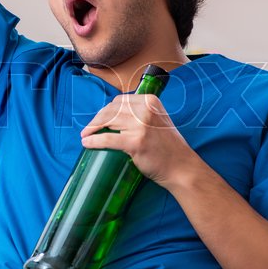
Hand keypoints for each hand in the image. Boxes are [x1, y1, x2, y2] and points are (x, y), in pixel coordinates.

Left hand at [80, 94, 199, 189]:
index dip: (105, 110)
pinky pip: (107, 139)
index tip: (99, 119)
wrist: (181, 167)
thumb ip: (140, 114)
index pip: (119, 101)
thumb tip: (113, 116)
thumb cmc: (167, 147)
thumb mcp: (157, 120)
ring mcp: (141, 125)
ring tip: (85, 135)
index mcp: (150, 101)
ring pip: (107, 121)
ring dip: (92, 128)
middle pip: (111, 110)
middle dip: (97, 119)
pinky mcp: (135, 142)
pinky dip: (94, 141)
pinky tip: (87, 143)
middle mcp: (146, 109)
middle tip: (89, 129)